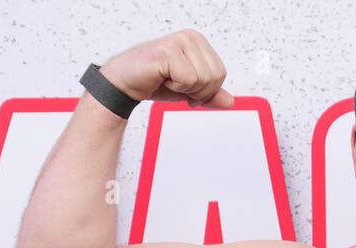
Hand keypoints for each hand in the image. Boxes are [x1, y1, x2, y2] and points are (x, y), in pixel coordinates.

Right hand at [98, 30, 233, 108]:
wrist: (125, 83)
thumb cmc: (154, 81)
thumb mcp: (189, 90)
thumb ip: (210, 94)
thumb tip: (230, 101)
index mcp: (198, 42)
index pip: (221, 74)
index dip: (206, 90)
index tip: (186, 87)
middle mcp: (191, 37)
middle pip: (215, 77)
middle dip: (197, 91)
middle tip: (176, 85)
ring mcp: (180, 42)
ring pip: (203, 79)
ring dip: (185, 89)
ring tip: (168, 80)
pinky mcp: (168, 52)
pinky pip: (188, 80)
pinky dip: (176, 87)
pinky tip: (162, 78)